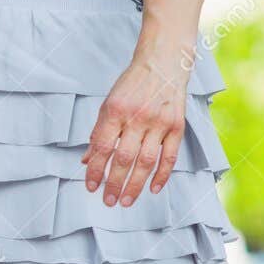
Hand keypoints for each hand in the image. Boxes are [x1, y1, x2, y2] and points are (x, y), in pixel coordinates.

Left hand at [80, 51, 189, 206]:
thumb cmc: (132, 85)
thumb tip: (86, 160)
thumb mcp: (108, 104)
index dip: (95, 171)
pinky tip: (153, 189)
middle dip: (114, 184)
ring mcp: (159, 122)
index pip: (102, 148)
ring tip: (125, 201)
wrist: (163, 62)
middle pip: (123, 159)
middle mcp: (137, 117)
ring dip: (135, 185)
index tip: (91, 187)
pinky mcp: (177, 125)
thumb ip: (98, 133)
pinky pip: (170, 156)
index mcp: (115, 112)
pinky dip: (162, 175)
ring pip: (146, 162)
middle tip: (108, 201)